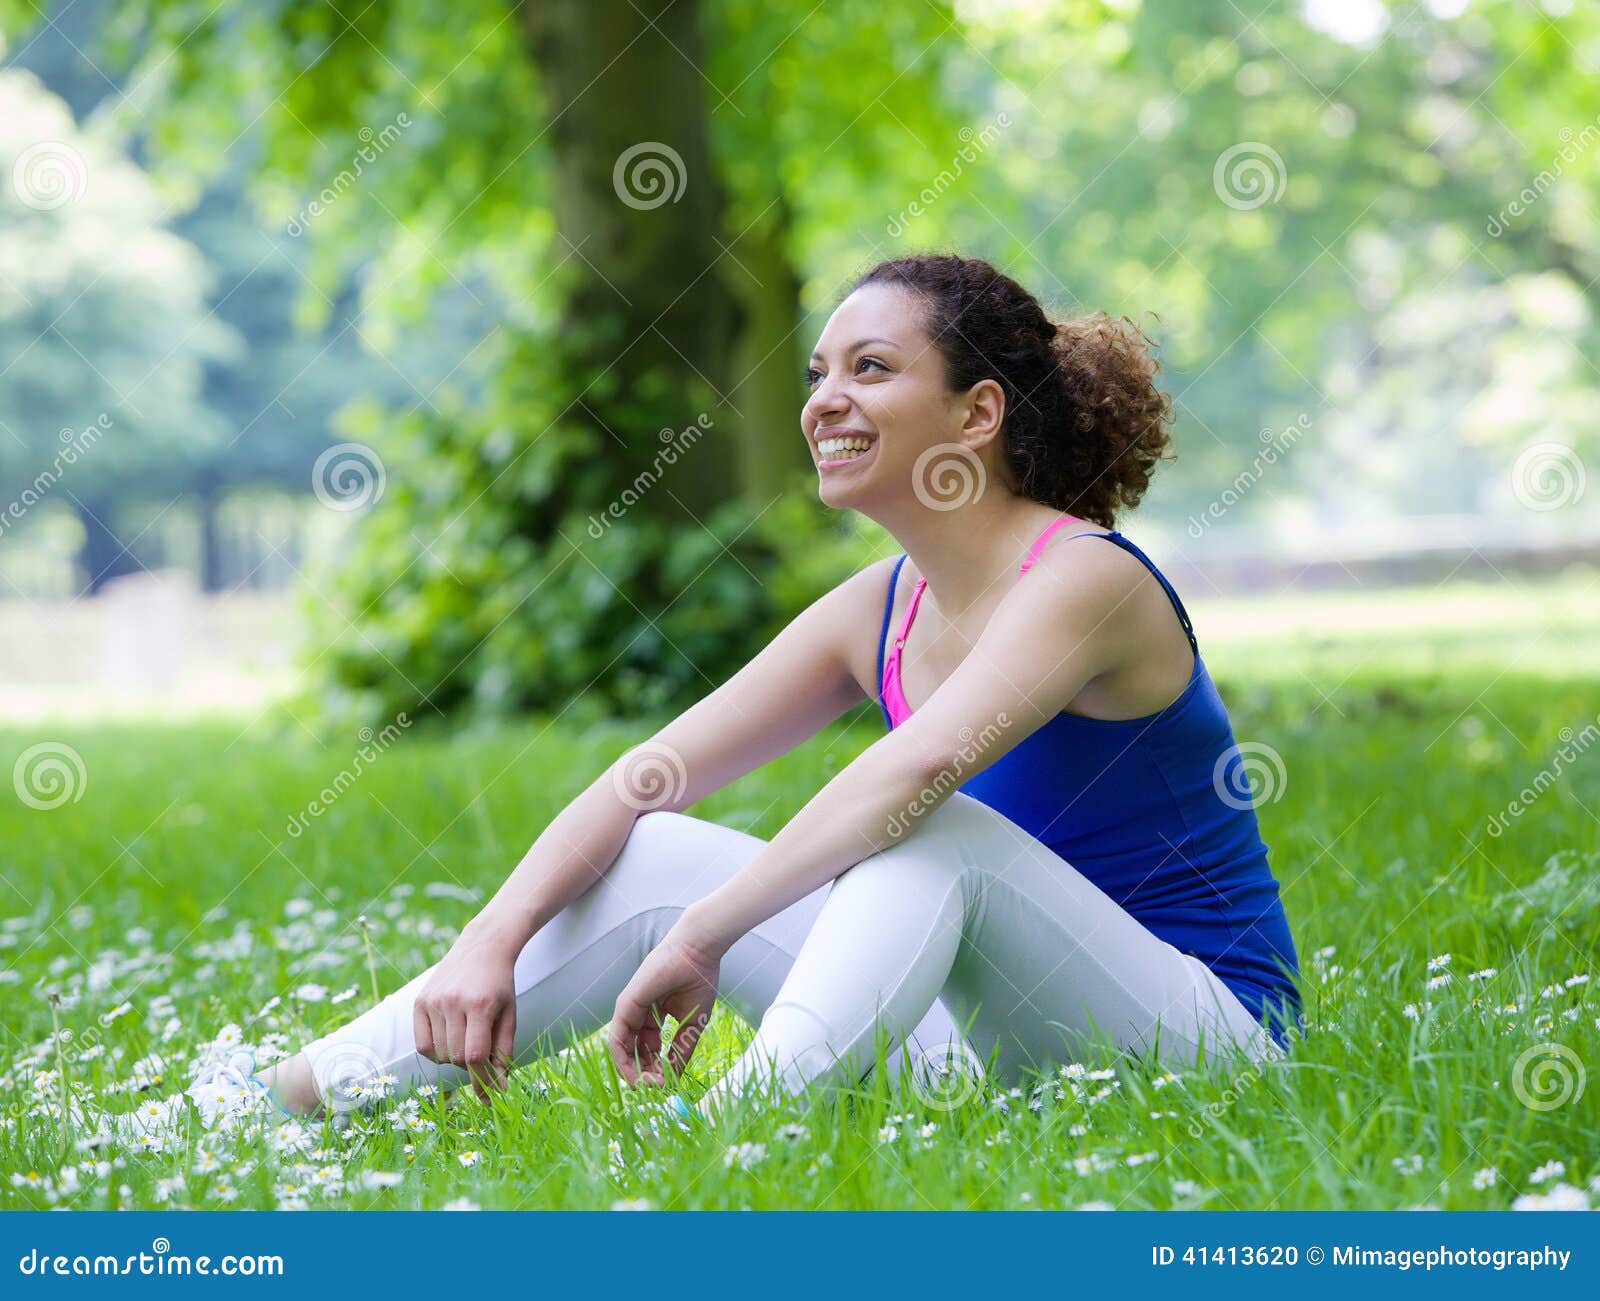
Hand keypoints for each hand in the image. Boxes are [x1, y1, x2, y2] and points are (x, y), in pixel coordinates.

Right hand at [412, 932, 518, 1101]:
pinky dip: (436, 1052)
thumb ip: (504, 1053)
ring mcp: (433, 1001)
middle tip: (482, 1058)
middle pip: (456, 1057)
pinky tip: (449, 1041)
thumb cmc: (500, 986)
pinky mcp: (419, 1002)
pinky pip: (423, 1045)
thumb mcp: (509, 1016)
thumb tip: (498, 1089)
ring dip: (454, 1058)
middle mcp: (453, 1002)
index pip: (475, 1056)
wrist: (482, 948)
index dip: (483, 1081)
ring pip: (440, 1054)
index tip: (491, 1096)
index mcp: (481, 1005)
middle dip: (471, 1067)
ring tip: (467, 1039)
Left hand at [608, 930, 721, 1086]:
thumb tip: (673, 1079)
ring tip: (649, 1086)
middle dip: (643, 1075)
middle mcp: (638, 1014)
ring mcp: (629, 1009)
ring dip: (633, 1073)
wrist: (697, 952)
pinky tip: (638, 1073)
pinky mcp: (625, 1004)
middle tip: (657, 1089)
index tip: (666, 1086)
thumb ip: (681, 1050)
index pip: (648, 1050)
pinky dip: (624, 1060)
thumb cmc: (698, 980)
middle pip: (633, 1053)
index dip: (656, 1070)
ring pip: (622, 1050)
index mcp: (654, 1016)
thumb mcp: (692, 1024)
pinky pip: (617, 1039)